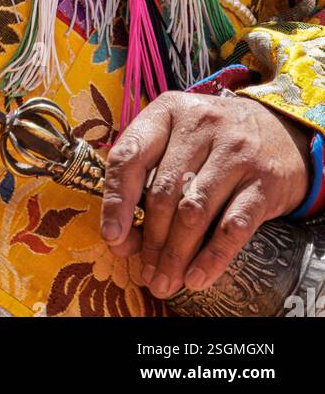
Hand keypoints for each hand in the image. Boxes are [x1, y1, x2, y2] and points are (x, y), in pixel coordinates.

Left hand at [100, 90, 311, 298]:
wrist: (282, 132)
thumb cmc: (213, 142)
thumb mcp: (178, 138)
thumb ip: (147, 176)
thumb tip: (122, 238)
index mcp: (168, 112)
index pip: (130, 156)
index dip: (116, 200)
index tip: (112, 237)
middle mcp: (201, 125)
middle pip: (163, 192)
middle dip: (151, 240)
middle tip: (147, 273)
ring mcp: (236, 152)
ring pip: (194, 211)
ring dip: (176, 254)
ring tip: (165, 281)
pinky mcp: (264, 181)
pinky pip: (232, 226)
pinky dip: (212, 257)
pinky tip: (197, 278)